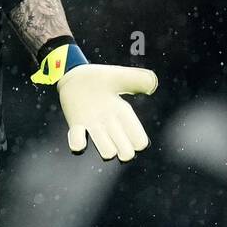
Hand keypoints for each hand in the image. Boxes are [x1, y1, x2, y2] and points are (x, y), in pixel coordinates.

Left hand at [31, 44, 155, 161]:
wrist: (74, 74)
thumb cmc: (100, 78)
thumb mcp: (121, 76)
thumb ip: (139, 79)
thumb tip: (153, 86)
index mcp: (125, 115)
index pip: (140, 141)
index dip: (138, 140)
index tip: (129, 128)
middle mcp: (111, 125)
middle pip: (127, 153)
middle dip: (124, 150)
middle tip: (115, 134)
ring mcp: (93, 127)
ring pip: (107, 153)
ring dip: (104, 147)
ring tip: (97, 131)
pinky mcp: (76, 125)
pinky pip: (77, 143)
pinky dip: (79, 142)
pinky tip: (80, 129)